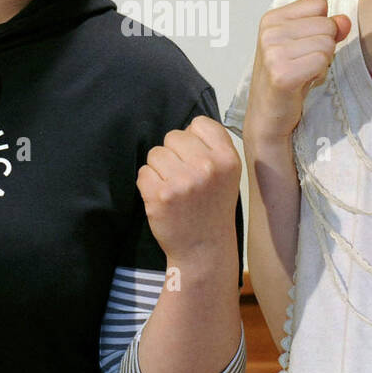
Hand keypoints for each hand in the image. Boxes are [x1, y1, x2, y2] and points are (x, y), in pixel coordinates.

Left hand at [137, 116, 241, 262]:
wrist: (203, 249)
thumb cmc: (213, 209)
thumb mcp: (228, 174)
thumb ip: (212, 147)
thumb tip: (188, 127)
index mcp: (227, 159)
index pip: (199, 123)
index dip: (193, 139)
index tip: (196, 158)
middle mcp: (207, 167)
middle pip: (173, 136)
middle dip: (174, 154)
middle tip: (184, 178)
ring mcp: (182, 182)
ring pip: (155, 153)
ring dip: (160, 169)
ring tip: (174, 189)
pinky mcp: (159, 196)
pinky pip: (143, 172)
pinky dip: (148, 184)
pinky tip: (163, 199)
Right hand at [245, 0, 351, 142]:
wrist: (268, 115)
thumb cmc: (286, 78)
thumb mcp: (306, 45)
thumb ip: (328, 28)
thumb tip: (344, 20)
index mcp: (271, 19)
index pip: (319, 3)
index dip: (321, 25)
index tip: (304, 46)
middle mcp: (269, 32)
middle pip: (326, 24)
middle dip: (324, 46)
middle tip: (304, 64)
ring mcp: (273, 53)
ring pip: (326, 43)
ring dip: (321, 62)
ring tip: (302, 73)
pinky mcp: (281, 74)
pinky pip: (322, 61)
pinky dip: (318, 74)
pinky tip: (301, 83)